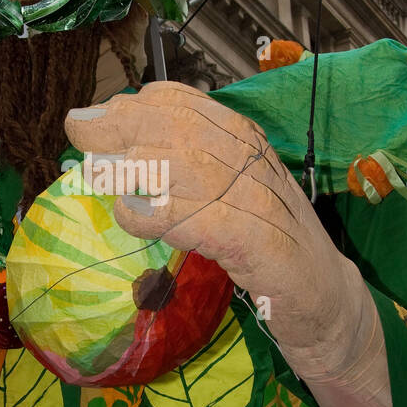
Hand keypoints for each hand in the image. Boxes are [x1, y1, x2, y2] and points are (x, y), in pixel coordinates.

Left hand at [66, 81, 395, 406]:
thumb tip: (113, 153)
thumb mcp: (224, 198)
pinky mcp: (259, 243)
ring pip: (187, 164)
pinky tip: (132, 217)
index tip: (93, 118)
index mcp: (244, 142)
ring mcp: (258, 199)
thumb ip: (181, 171)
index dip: (133, 103)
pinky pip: (201, 218)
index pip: (184, 103)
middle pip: (179, 126)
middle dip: (122, 124)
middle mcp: (252, 161)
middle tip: (79, 134)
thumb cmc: (268, 248)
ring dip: (133, 164)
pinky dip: (160, 214)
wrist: (326, 303)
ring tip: (96, 173)